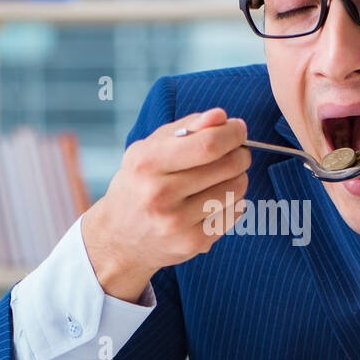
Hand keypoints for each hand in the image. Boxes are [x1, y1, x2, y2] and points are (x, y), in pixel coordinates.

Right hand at [82, 107, 249, 301]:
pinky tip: (214, 201)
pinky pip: (234, 213)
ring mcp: (177, 222)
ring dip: (238, 178)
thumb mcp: (150, 149)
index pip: (208, 144)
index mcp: (147, 163)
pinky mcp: (193, 243)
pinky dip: (233, 203)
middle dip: (240, 154)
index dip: (232, 133)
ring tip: (221, 178)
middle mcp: (160, 194)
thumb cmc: (139, 184)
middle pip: (228, 166)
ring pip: (236, 189)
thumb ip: (186, 128)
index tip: (238, 130)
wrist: (119, 238)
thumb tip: (221, 117)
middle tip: (236, 153)